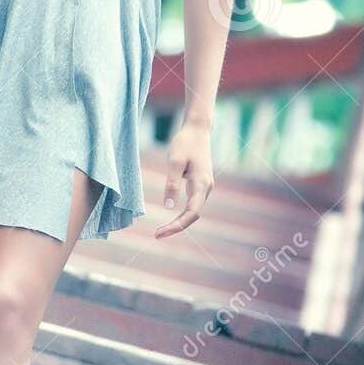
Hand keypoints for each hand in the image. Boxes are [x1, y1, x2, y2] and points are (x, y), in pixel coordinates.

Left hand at [156, 122, 214, 237]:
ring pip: (193, 211)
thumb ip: (172, 183)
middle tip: (157, 235)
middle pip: (193, 215)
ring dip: (179, 222)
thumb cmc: (185, 143)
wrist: (197, 129)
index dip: (177, 225)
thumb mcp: (175, 161)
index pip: (191, 212)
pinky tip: (171, 220)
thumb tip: (168, 207)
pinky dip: (182, 215)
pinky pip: (193, 205)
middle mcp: (207, 188)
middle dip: (176, 227)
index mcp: (202, 183)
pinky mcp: (200, 184)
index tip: (160, 233)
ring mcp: (205, 187)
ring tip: (161, 231)